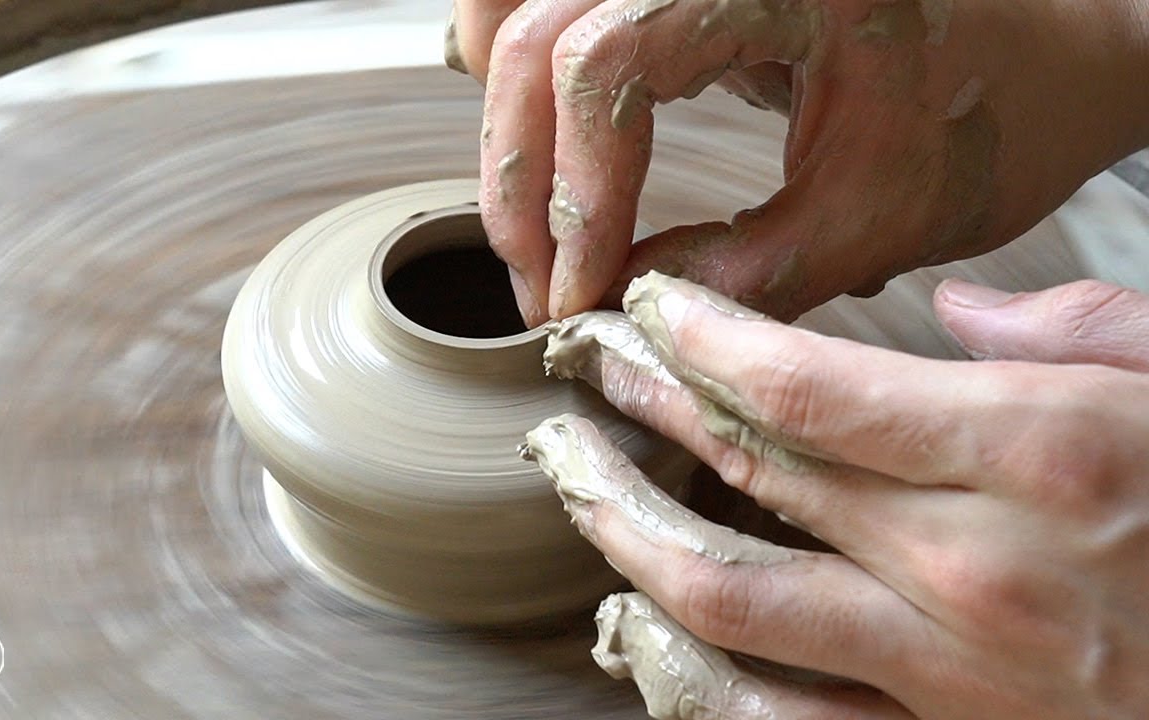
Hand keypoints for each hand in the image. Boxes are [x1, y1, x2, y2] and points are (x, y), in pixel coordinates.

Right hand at [447, 0, 1148, 324]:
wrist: (1043, 64)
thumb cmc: (992, 119)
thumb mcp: (877, 217)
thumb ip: (745, 273)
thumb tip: (621, 313)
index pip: (609, 62)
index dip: (576, 190)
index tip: (576, 292)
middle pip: (538, 35)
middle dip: (522, 178)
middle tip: (538, 284)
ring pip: (528, 19)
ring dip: (516, 137)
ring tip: (536, 239)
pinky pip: (563, 18)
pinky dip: (534, 93)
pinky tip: (544, 160)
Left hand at [523, 272, 1148, 717]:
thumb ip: (1070, 334)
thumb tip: (957, 314)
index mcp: (1037, 456)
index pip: (803, 386)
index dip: (702, 340)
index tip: (649, 312)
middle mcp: (976, 569)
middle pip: (749, 473)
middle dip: (643, 406)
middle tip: (583, 367)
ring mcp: (955, 678)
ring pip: (732, 603)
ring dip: (628, 534)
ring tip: (575, 481)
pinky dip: (691, 684)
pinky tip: (636, 632)